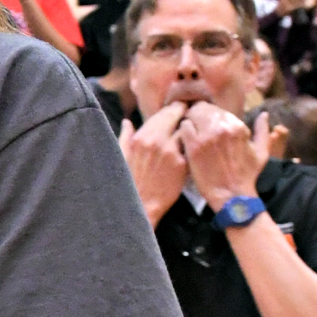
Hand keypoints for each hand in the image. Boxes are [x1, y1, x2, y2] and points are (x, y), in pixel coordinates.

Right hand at [120, 105, 188, 224]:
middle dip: (185, 114)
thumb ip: (125, 137)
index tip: (180, 111)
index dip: (174, 110)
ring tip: (193, 132)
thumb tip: (127, 122)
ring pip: (187, 129)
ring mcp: (170, 151)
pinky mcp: (182, 163)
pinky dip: (193, 144)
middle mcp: (155, 140)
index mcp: (140, 137)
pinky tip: (194, 148)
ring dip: (191, 129)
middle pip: (177, 115)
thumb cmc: (130, 182)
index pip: (164, 113)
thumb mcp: (122, 157)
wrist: (142, 206)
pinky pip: (191, 146)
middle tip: (191, 116)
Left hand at [180, 101, 264, 207]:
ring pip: (191, 115)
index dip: (210, 115)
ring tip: (190, 130)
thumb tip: (264, 114)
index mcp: (237, 126)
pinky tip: (185, 139)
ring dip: (189, 121)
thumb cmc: (247, 175)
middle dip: (198, 115)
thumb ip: (262, 130)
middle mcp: (222, 127)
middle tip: (195, 124)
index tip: (206, 122)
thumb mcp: (261, 152)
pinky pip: (183, 128)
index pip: (217, 109)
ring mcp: (206, 136)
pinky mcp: (193, 146)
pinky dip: (183, 130)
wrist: (232, 195)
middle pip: (203, 108)